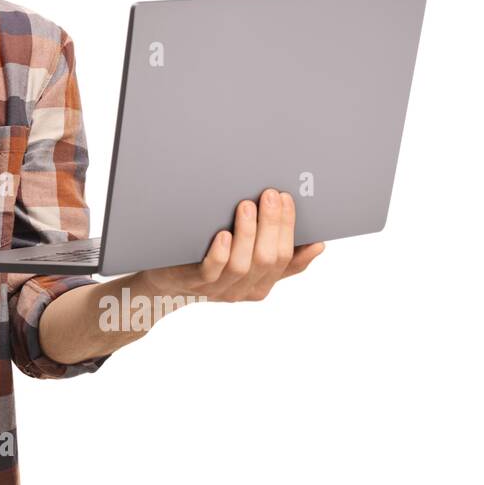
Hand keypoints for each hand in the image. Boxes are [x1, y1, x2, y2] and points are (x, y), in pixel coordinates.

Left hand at [135, 188, 325, 300]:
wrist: (165, 284)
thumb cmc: (209, 264)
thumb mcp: (247, 261)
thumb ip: (278, 258)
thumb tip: (318, 245)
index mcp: (261, 284)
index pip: (285, 258)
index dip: (289, 228)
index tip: (289, 200)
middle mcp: (243, 289)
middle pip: (267, 258)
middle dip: (272, 224)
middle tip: (271, 195)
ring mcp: (218, 289)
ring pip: (242, 264)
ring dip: (248, 233)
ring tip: (247, 206)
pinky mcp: (193, 284)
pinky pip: (211, 271)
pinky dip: (221, 253)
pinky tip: (223, 235)